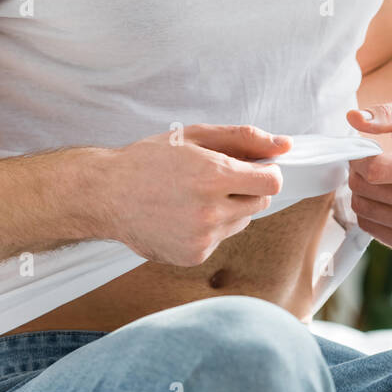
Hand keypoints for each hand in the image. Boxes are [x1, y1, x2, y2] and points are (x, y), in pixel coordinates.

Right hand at [94, 124, 289, 265]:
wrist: (107, 195)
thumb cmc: (149, 160)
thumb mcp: (194, 136)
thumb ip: (242, 138)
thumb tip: (284, 144)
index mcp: (212, 176)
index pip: (272, 181)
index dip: (266, 171)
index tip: (253, 168)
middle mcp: (210, 211)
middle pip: (261, 202)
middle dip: (247, 188)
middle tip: (215, 178)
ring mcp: (202, 238)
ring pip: (242, 221)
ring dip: (229, 208)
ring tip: (194, 196)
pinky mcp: (194, 256)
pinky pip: (221, 239)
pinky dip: (210, 227)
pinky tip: (183, 215)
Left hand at [344, 99, 391, 253]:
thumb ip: (384, 114)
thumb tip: (353, 118)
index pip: (373, 170)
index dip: (359, 157)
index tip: (364, 150)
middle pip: (363, 189)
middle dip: (359, 172)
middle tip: (373, 163)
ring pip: (361, 209)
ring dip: (362, 192)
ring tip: (382, 180)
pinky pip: (368, 227)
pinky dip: (370, 211)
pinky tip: (386, 198)